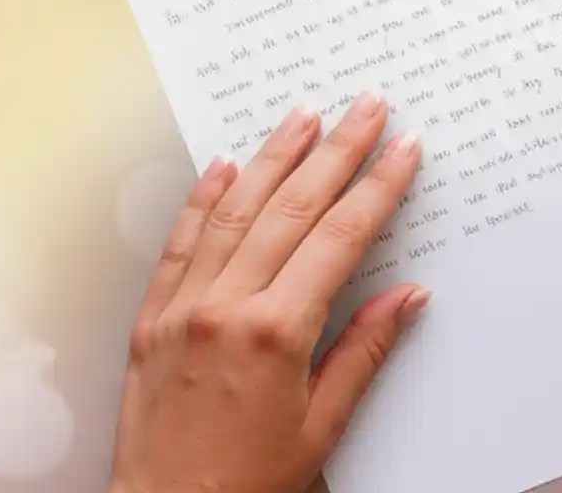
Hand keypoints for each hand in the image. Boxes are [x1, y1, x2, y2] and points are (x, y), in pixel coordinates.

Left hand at [110, 93, 426, 492]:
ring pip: (235, 210)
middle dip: (337, 150)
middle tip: (367, 107)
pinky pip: (181, 242)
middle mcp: (226, 307)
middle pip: (293, 208)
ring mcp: (184, 307)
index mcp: (277, 333)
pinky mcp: (152, 318)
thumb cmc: (249, 483)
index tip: (404, 149)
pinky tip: (227, 164)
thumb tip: (408, 296)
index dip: (378, 187)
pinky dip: (204, 198)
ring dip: (275, 157)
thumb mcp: (323, 425)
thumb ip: (365, 351)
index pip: (340, 238)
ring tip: (305, 114)